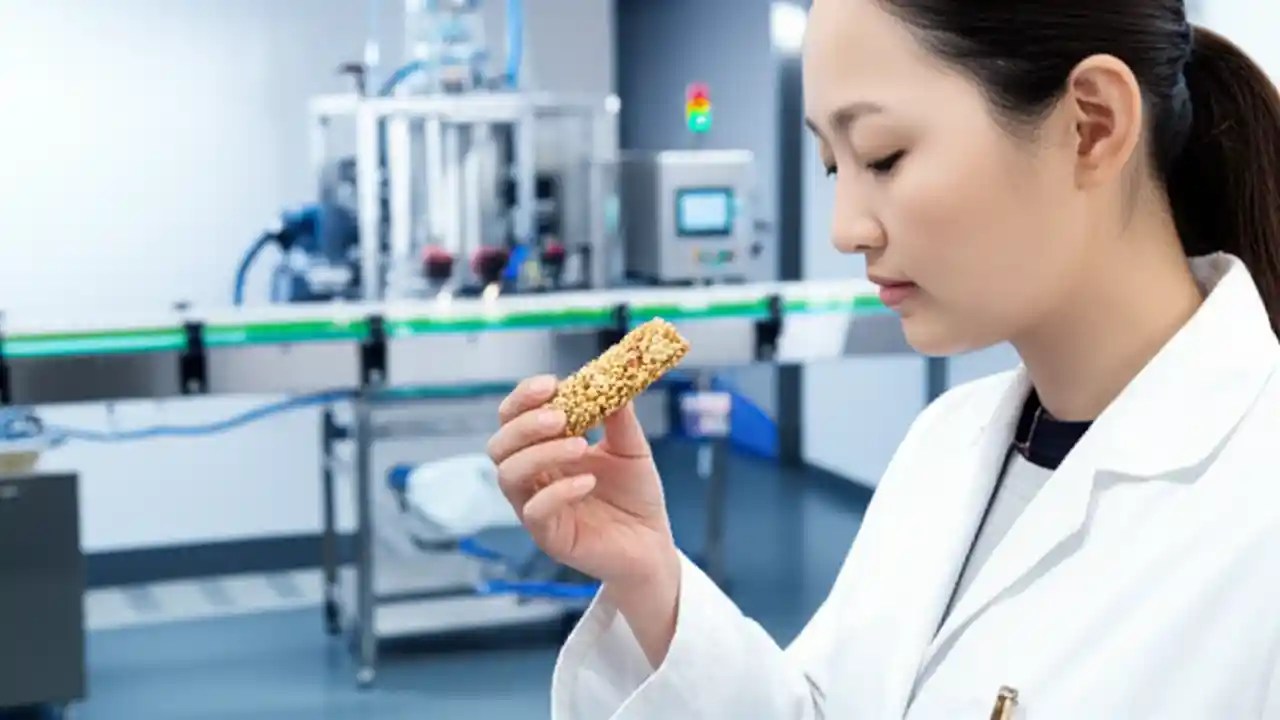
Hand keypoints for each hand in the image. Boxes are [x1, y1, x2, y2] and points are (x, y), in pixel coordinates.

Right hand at [487, 375, 678, 588]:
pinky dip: (558, 491)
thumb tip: (613, 380)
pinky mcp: (549, 537)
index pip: (513, 418)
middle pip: (499, 445)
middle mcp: (532, 478)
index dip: (524, 398)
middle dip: (524, 425)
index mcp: (545, 450)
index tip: (551, 383)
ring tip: (581, 445)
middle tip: (559, 417)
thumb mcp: (632, 449)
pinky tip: (587, 481)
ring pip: (509, 476)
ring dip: (540, 454)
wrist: (652, 543)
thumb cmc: (635, 496)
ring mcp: (535, 508)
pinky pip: (535, 512)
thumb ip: (620, 418)